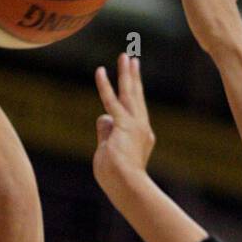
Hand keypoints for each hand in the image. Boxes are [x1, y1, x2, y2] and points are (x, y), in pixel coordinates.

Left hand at [92, 54, 155, 205]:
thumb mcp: (110, 151)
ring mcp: (134, 125)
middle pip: (136, 97)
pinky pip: (111, 101)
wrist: (127, 185)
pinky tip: (100, 71)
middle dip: (134, 77)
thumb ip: (106, 133)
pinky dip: (105, 86)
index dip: (132, 97)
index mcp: (141, 136)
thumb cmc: (117, 177)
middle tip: (133, 60)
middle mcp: (141, 127)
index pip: (133, 112)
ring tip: (125, 56)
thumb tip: (102, 117)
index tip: (134, 83)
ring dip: (126, 74)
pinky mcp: (123, 125)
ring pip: (129, 94)